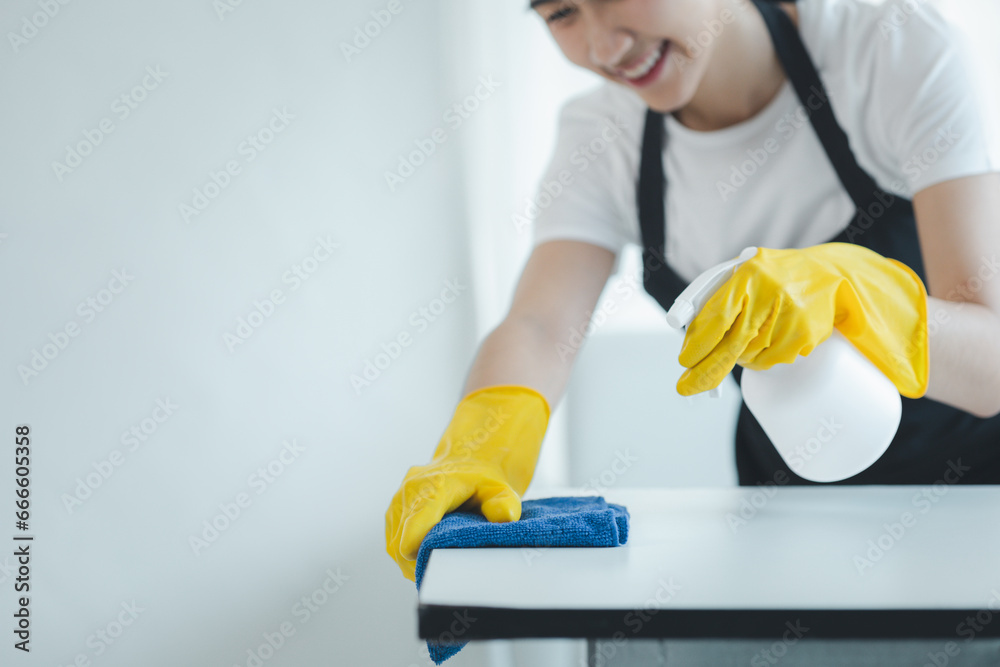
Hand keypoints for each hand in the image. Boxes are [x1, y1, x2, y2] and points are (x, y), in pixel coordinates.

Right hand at [385, 384, 549, 580]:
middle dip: (417, 563)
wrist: (468, 462)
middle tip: (439, 577)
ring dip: (410, 562)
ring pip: (393, 543)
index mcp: (434, 485)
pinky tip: (425, 559)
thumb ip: (505, 503)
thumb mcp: (502, 489)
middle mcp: (410, 490)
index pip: (417, 520)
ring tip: (434, 570)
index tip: (422, 562)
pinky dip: (406, 554)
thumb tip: (505, 516)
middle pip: (401, 539)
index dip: (416, 544)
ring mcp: (399, 500)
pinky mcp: (394, 511)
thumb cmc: (483, 481)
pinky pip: (392, 540)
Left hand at [676, 243, 928, 397]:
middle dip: (706, 370)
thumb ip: (715, 300)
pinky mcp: (806, 335)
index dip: (698, 343)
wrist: (829, 274)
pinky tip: (768, 339)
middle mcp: (771, 292)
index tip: (684, 360)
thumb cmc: (773, 277)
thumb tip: (689, 340)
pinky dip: (761, 358)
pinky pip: (770, 360)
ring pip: (748, 356)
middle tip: (686, 387)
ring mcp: (792, 316)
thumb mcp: (742, 275)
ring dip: (738, 357)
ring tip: (750, 334)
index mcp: (748, 273)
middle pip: (731, 344)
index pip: (717, 315)